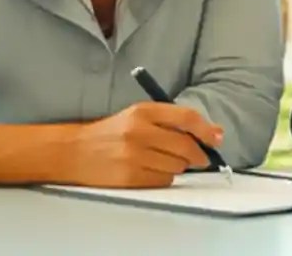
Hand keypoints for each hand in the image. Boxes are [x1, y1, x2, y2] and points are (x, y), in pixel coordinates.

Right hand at [64, 102, 223, 187]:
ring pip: (177, 166)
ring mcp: (133, 155)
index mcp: (143, 111)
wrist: (75, 151)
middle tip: (200, 158)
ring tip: (162, 160)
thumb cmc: (112, 133)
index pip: (185, 117)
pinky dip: (164, 177)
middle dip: (198, 155)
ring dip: (178, 167)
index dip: (206, 129)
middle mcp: (139, 131)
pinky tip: (150, 170)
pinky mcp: (129, 177)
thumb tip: (210, 134)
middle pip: (185, 146)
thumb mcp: (137, 116)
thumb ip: (170, 121)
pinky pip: (163, 180)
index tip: (217, 137)